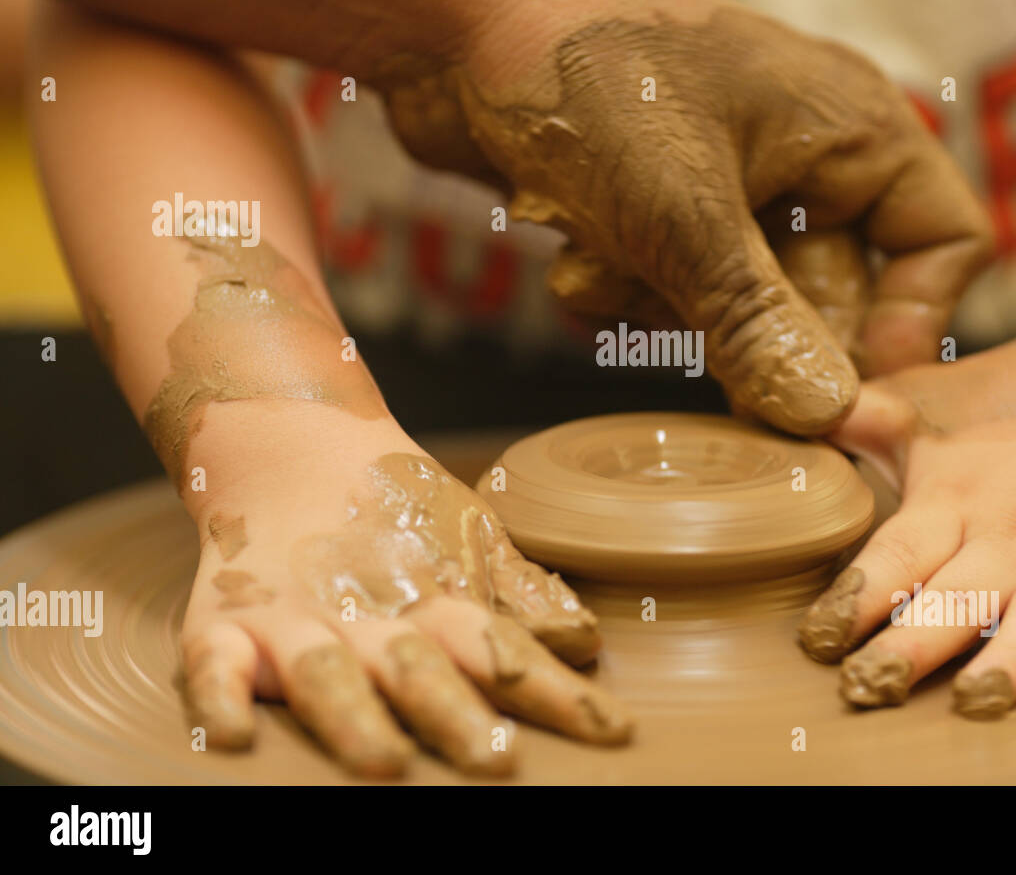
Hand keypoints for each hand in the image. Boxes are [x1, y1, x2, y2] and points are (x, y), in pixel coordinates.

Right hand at [180, 414, 629, 777]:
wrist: (294, 443)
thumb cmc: (394, 508)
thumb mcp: (469, 538)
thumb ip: (518, 594)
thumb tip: (585, 637)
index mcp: (435, 598)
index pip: (504, 650)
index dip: (557, 691)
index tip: (611, 730)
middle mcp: (369, 614)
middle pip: (417, 670)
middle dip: (455, 715)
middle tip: (497, 760)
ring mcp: (292, 618)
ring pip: (324, 675)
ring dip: (354, 719)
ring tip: (384, 762)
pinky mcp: (224, 621)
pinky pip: (213, 667)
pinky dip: (220, 698)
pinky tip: (235, 736)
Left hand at [378, 0, 991, 434]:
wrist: (452, 16)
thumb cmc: (585, 70)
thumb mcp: (683, 209)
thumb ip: (758, 318)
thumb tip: (828, 414)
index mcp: (851, 127)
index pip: (944, 238)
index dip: (911, 323)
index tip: (850, 392)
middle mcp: (802, 157)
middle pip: (832, 294)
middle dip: (757, 329)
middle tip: (708, 366)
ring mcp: (726, 183)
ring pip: (741, 304)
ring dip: (668, 306)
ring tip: (607, 255)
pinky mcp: (656, 208)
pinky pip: (671, 290)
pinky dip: (622, 286)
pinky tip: (572, 246)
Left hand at [798, 298, 1015, 714]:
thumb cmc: (1003, 403)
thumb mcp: (921, 403)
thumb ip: (854, 416)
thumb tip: (785, 400)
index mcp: (954, 496)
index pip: (899, 553)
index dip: (858, 595)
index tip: (819, 638)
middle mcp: (1015, 531)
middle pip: (959, 596)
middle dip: (913, 645)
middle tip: (870, 687)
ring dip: (1011, 660)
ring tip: (975, 701)